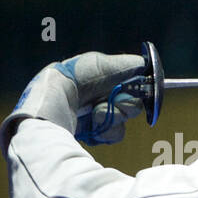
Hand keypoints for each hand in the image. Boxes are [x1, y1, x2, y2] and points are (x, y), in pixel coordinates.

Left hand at [1, 52, 145, 147]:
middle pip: (132, 100)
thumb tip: (146, 65)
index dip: (138, 85)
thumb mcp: (100, 64)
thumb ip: (125, 64)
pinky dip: (107, 131)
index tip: (142, 87)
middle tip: (115, 102)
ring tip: (95, 115)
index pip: (132, 81)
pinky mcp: (93, 131)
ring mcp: (97, 113)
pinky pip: (114, 133)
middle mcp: (100, 93)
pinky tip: (93, 126)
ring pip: (124, 117)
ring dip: (114, 116)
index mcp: (102, 76)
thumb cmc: (71, 80)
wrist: (50, 109)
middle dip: (126, 102)